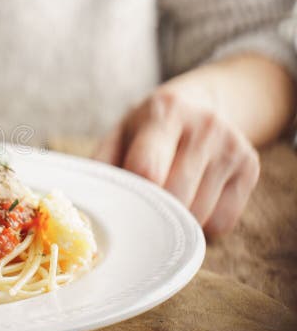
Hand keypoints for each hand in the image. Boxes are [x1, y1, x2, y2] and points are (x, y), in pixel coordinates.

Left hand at [94, 87, 259, 236]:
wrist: (202, 105)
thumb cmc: (149, 129)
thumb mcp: (121, 134)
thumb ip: (101, 164)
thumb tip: (78, 201)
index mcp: (164, 113)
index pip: (147, 168)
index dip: (132, 194)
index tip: (121, 206)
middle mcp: (204, 126)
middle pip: (174, 197)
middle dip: (152, 212)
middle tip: (140, 210)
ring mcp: (232, 146)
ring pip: (199, 215)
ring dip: (176, 223)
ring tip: (166, 200)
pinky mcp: (251, 167)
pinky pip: (222, 222)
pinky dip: (202, 225)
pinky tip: (191, 200)